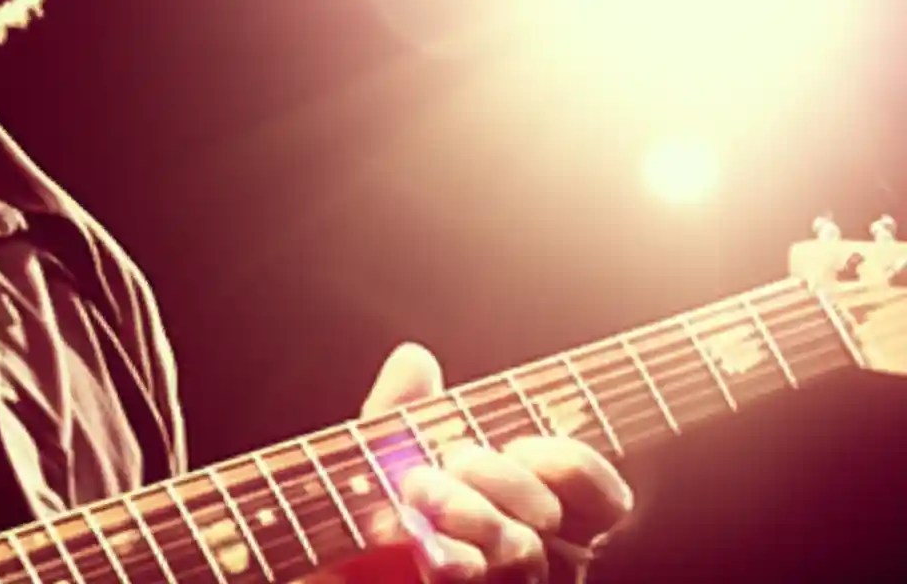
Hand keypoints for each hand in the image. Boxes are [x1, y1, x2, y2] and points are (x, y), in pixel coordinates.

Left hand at [349, 343, 632, 582]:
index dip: (571, 467)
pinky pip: (475, 582)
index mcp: (535, 525)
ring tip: (419, 492)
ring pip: (520, 555)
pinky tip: (424, 545)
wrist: (312, 577)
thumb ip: (403, 414)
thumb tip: (414, 358)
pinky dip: (452, 562)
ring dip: (466, 511)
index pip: (605, 503)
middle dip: (494, 476)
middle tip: (445, 464)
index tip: (518, 443)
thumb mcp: (381, 461)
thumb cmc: (364, 522)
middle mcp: (534, 571)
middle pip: (550, 517)